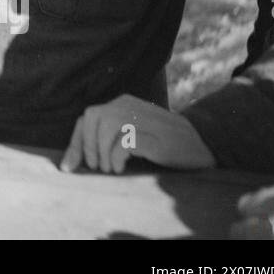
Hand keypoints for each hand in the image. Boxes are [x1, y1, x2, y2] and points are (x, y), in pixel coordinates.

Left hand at [59, 94, 216, 173]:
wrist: (204, 145)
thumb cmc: (164, 144)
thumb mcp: (133, 135)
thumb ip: (108, 138)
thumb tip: (74, 161)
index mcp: (123, 103)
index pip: (88, 117)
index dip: (76, 142)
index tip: (69, 167)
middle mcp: (130, 105)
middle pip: (93, 116)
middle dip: (88, 145)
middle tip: (97, 167)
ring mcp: (145, 119)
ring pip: (107, 126)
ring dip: (102, 152)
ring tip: (110, 169)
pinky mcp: (157, 138)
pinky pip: (126, 141)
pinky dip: (117, 157)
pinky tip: (121, 169)